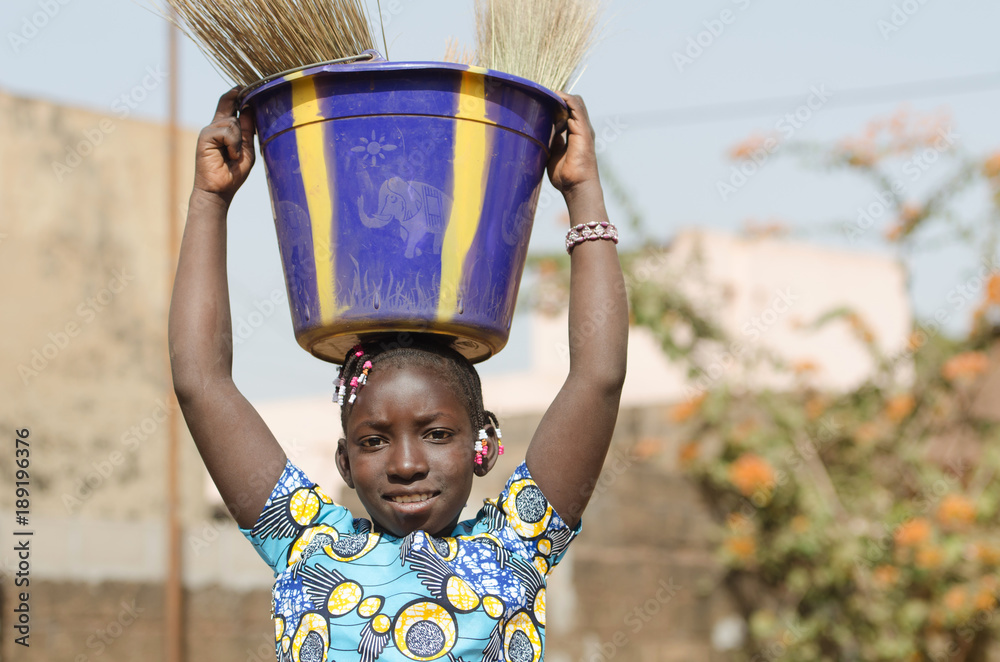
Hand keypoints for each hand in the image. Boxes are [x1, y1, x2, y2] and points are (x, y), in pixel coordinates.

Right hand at [193, 88, 255, 206]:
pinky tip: (230, 155)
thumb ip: (246, 130)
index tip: (244, 86)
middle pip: (229, 105)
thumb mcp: (246, 149)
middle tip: (243, 104)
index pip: (230, 105)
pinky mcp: (205, 136)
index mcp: (225, 129)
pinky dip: (233, 144)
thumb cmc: (233, 173)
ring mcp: (209, 130)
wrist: (219, 190)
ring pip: (232, 122)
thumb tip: (249, 107)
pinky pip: (226, 131)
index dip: (236, 94)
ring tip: (234, 156)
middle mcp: (215, 126)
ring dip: (238, 141)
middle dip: (239, 104)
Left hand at [547, 93, 601, 202]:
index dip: (557, 105)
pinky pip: (577, 107)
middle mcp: (582, 129)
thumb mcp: (555, 155)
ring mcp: (584, 129)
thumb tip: (547, 133)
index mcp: (576, 134)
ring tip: (547, 95)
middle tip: (542, 97)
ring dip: (561, 97)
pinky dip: (566, 99)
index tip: (542, 102)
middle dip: (558, 99)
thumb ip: (554, 142)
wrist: (576, 187)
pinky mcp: (584, 130)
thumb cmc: (566, 177)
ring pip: (576, 103)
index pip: (569, 112)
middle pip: (573, 105)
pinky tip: (556, 96)